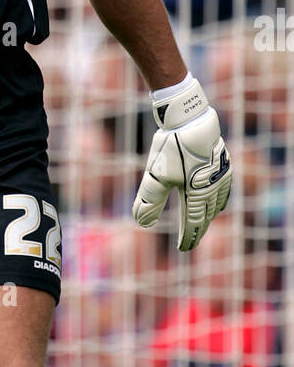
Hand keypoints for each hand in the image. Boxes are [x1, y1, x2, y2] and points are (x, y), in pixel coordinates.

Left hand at [132, 76, 231, 251]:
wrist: (190, 118)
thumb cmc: (171, 147)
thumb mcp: (155, 175)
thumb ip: (149, 201)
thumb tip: (141, 223)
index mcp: (197, 194)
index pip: (193, 223)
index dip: (188, 237)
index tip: (182, 249)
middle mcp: (213, 188)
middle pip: (206, 216)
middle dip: (198, 230)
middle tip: (189, 241)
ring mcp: (221, 176)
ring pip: (217, 204)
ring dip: (208, 217)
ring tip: (200, 226)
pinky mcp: (224, 164)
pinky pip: (225, 190)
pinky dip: (220, 202)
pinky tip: (218, 204)